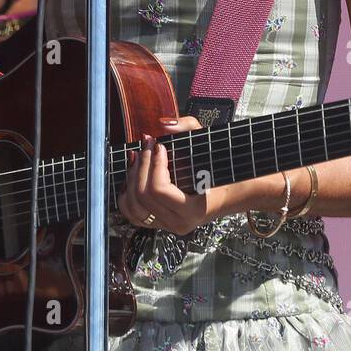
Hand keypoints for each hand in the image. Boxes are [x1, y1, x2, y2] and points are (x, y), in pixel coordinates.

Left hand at [117, 114, 209, 235]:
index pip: (159, 190)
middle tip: (148, 146)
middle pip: (142, 195)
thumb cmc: (215, 171)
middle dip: (142, 165)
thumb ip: (188, 128)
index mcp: (192, 209)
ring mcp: (165, 225)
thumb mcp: (206, 144)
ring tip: (138, 157)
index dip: (155, 164)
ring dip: (131, 177)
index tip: (159, 146)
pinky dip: (126, 192)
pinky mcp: (156, 223)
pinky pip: (130, 212)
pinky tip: (134, 174)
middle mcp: (177, 222)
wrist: (223, 195)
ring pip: (132, 205)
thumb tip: (164, 125)